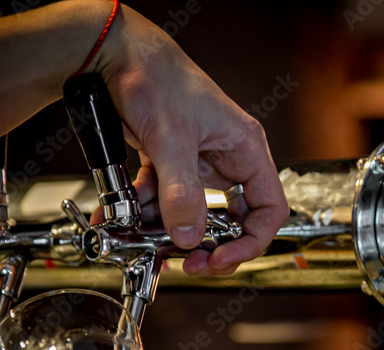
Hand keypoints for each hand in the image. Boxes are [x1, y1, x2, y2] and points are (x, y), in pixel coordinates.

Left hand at [95, 5, 288, 275]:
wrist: (115, 52)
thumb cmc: (155, 75)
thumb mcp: (171, 138)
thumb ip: (181, 192)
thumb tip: (189, 236)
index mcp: (245, 149)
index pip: (268, 210)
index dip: (250, 241)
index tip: (221, 258)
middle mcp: (227, 158)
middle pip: (232, 220)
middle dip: (209, 245)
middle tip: (188, 262)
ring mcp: (198, 163)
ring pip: (193, 213)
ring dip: (167, 229)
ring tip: (144, 238)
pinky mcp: (170, 163)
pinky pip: (164, 199)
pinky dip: (143, 210)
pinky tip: (122, 215)